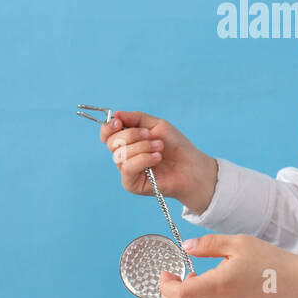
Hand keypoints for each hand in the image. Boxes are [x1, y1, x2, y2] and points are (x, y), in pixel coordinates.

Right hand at [96, 109, 217, 213]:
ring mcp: (126, 171)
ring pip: (120, 154)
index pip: (106, 135)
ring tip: (160, 147)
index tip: (118, 122)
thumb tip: (116, 114)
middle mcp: (123, 157)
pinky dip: (143, 159)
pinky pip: (128, 167)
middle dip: (132, 135)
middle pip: (112, 142)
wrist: (190, 166)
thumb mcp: (156, 125)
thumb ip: (135, 118)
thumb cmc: (174, 145)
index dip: (109, 127)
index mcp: (126, 142)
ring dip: (142, 147)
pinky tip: (157, 158)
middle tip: (151, 135)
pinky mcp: (131, 184)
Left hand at [157, 234, 297, 297]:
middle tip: (169, 279)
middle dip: (166, 297)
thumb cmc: (272, 262)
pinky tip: (205, 289)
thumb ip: (209, 244)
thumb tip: (186, 247)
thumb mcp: (240, 243)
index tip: (166, 272)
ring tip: (188, 281)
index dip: (166, 285)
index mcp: (220, 286)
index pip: (180, 294)